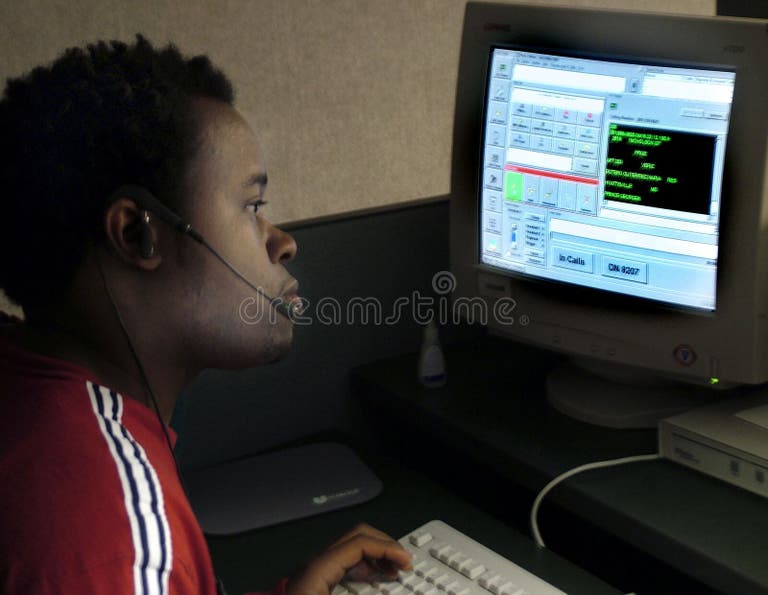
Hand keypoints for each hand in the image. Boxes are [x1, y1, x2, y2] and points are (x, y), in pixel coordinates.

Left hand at [285, 523, 412, 594]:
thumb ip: (362, 594)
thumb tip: (389, 592)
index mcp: (319, 569)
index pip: (359, 543)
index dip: (387, 548)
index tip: (406, 563)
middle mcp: (316, 564)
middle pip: (355, 536)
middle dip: (383, 545)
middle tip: (403, 562)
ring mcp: (314, 572)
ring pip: (350, 548)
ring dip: (375, 554)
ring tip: (393, 570)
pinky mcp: (314, 582)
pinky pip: (344, 563)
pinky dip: (364, 564)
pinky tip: (374, 578)